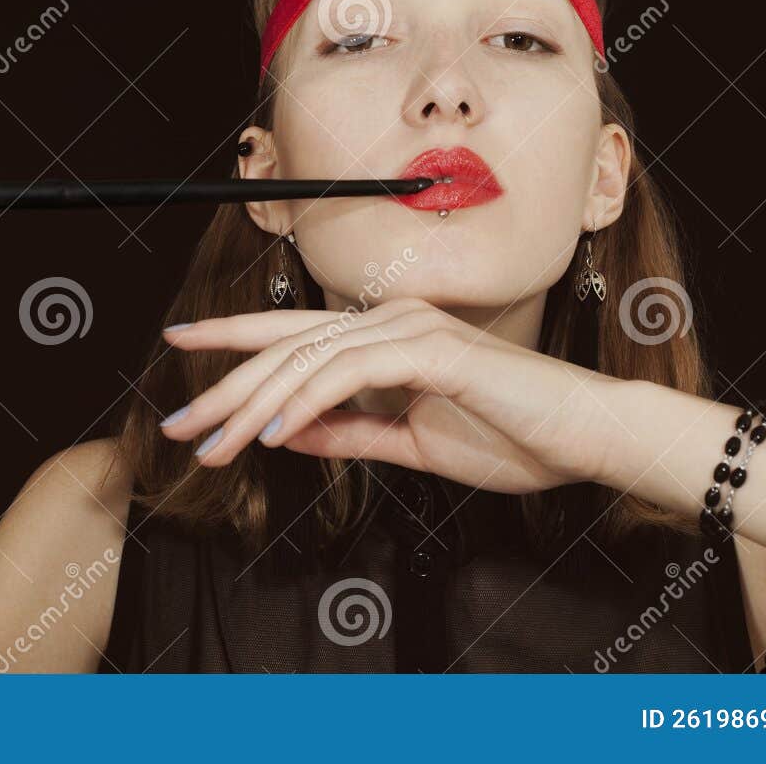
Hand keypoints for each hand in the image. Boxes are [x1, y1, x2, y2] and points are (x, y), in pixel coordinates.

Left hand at [158, 297, 626, 492]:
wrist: (588, 438)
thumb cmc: (514, 436)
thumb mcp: (414, 441)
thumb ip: (352, 432)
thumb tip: (289, 431)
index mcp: (385, 335)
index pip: (293, 335)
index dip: (232, 340)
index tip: (180, 351)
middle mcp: (391, 319)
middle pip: (286, 345)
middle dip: (224, 385)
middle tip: (178, 424)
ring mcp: (412, 329)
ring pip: (309, 359)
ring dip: (256, 405)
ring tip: (216, 445)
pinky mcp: (435, 350)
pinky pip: (353, 372)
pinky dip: (310, 400)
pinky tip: (276, 430)